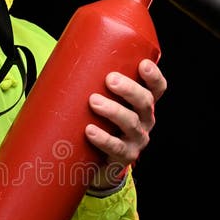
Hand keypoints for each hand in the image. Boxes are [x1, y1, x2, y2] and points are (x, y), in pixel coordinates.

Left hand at [86, 59, 166, 188]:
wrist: (96, 162)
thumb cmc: (98, 122)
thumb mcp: (101, 102)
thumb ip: (91, 83)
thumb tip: (62, 56)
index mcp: (142, 104)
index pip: (157, 88)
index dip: (154, 76)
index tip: (142, 64)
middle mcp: (145, 121)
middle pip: (145, 102)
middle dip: (129, 89)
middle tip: (109, 80)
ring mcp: (136, 140)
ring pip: (131, 123)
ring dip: (113, 110)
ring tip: (93, 101)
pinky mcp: (123, 157)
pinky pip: (116, 148)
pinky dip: (103, 139)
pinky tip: (90, 131)